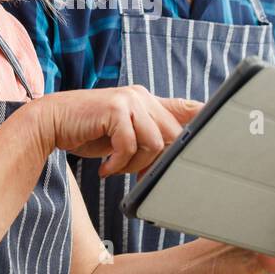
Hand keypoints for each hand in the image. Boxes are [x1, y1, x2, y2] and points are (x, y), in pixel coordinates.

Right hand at [32, 85, 202, 176]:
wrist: (51, 122)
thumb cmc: (87, 133)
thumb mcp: (122, 136)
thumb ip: (146, 140)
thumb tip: (171, 163)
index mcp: (148, 101)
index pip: (188, 108)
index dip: (208, 119)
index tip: (223, 136)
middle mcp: (142, 96)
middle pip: (173, 136)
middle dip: (158, 163)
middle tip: (138, 177)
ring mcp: (130, 99)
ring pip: (154, 144)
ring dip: (134, 165)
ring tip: (114, 168)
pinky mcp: (115, 108)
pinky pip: (130, 145)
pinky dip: (119, 163)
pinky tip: (105, 168)